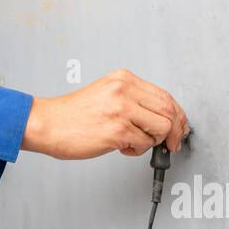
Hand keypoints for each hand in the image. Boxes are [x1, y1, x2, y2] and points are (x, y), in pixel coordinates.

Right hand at [22, 69, 189, 159]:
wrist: (48, 124)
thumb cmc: (73, 115)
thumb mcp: (106, 94)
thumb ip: (133, 101)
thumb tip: (162, 118)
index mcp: (123, 79)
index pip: (165, 95)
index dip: (178, 115)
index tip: (180, 127)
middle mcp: (124, 90)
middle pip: (169, 110)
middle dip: (174, 131)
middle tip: (171, 143)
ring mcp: (121, 110)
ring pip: (161, 128)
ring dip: (153, 141)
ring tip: (134, 142)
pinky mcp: (117, 131)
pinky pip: (144, 144)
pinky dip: (137, 150)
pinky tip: (123, 147)